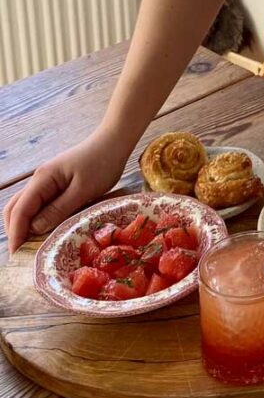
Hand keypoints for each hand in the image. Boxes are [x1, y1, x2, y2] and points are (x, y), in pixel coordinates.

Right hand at [3, 130, 130, 253]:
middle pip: (15, 209)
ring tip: (31, 248)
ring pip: (26, 207)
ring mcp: (47, 182)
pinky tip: (46, 232)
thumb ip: (58, 209)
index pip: (19, 211)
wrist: (115, 141)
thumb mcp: (83, 190)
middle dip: (15, 232)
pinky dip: (37, 219)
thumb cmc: (102, 163)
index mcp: (42, 179)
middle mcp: (39, 180)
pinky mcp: (57, 185)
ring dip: (24, 227)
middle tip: (22, 256)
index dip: (15, 234)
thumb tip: (34, 229)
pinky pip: (40, 204)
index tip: (16, 256)